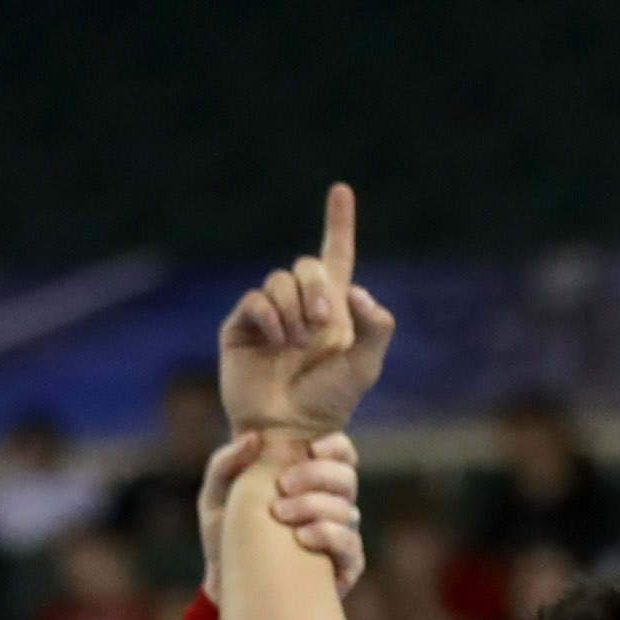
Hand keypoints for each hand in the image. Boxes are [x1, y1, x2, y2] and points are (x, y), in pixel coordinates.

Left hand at [199, 429, 366, 597]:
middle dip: (316, 476)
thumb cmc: (224, 538)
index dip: (336, 446)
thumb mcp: (215, 496)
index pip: (342, 454)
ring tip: (278, 514)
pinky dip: (329, 536)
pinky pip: (350, 545)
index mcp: (313, 482)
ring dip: (314, 506)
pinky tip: (302, 538)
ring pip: (348, 510)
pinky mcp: (344, 568)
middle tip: (282, 485)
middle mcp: (332, 506)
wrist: (226, 588)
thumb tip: (255, 438)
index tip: (310, 448)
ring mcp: (340, 537)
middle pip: (346, 479)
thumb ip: (226, 462)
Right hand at [219, 182, 394, 437]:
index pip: (336, 253)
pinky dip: (271, 317)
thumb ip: (376, 326)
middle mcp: (300, 305)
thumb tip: (355, 292)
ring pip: (280, 280)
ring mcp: (270, 315)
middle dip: (317, 287)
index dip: (338, 222)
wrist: (290, 429)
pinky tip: (279, 341)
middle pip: (307, 264)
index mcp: (331, 308)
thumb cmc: (330, 403)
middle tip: (321, 323)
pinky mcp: (243, 327)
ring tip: (296, 344)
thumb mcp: (365, 365)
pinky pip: (256, 301)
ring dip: (293, 309)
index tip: (341, 190)